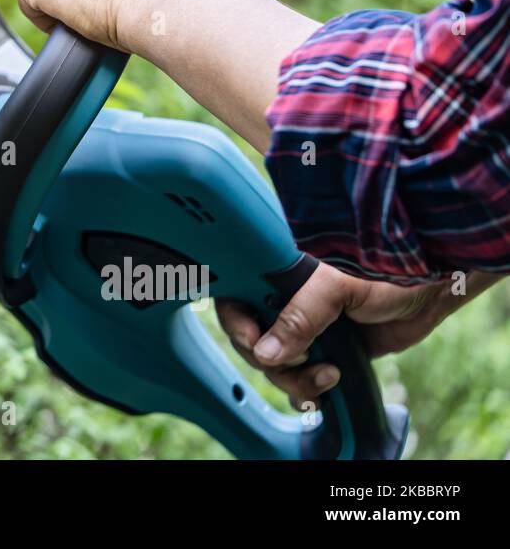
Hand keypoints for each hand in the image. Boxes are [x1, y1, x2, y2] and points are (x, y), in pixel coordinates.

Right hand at [216, 263, 493, 408]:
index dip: (237, 324)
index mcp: (277, 273)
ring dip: (294, 379)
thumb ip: (300, 316)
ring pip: (273, 364)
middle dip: (272, 360)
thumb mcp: (338, 287)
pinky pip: (297, 377)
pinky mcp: (321, 350)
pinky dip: (303, 391)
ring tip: (328, 374)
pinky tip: (318, 393)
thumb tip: (266, 353)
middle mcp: (283, 300)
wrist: (430, 291)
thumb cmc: (387, 270)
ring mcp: (301, 328)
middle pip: (250, 340)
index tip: (256, 341)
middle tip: (303, 359)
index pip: (234, 299)